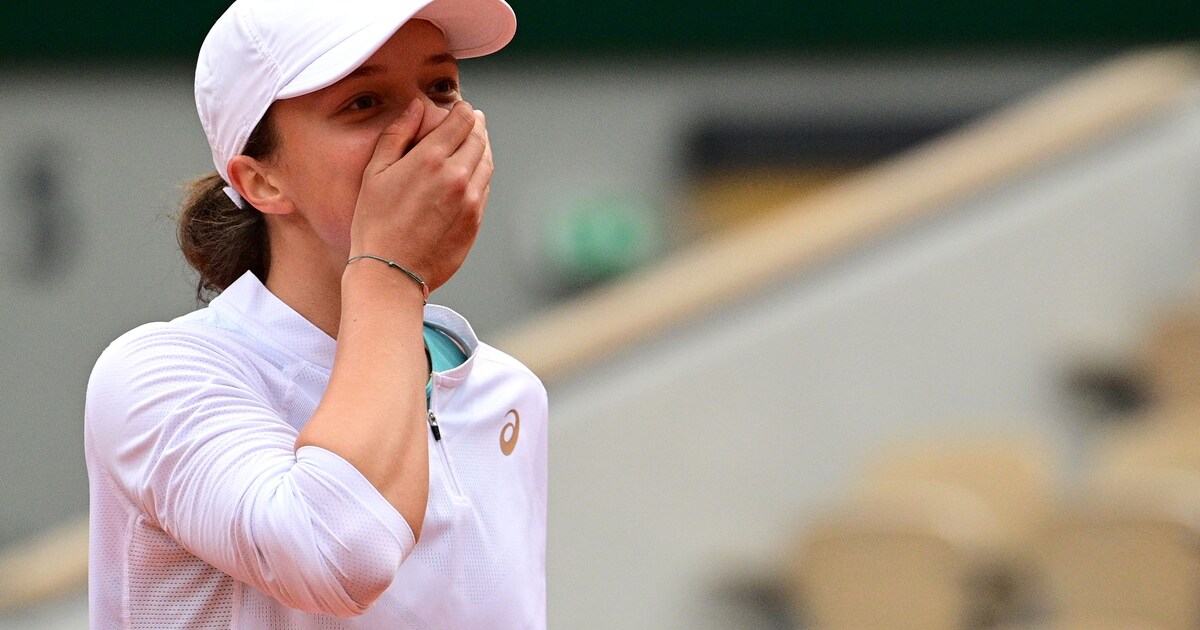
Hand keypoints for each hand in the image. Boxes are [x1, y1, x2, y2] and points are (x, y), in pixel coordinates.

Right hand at [350, 98, 492, 291]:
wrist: (391, 271)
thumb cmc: (374, 222)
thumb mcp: (375, 172)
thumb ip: (397, 134)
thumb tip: (417, 107)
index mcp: (432, 159)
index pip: (464, 119)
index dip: (463, 110)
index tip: (459, 110)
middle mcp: (457, 176)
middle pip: (479, 138)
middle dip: (475, 127)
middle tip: (468, 124)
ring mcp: (470, 201)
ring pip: (487, 163)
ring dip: (481, 150)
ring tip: (470, 146)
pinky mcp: (475, 221)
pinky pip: (484, 189)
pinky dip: (479, 176)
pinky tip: (466, 176)